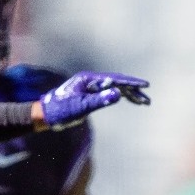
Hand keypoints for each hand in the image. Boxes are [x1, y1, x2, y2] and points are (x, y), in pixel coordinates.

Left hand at [35, 71, 149, 129]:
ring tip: (144, 102)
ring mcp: (92, 87)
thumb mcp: (81, 106)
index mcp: (89, 79)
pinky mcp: (92, 95)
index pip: (114, 79)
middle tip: (147, 97)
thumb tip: (118, 94)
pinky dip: (122, 97)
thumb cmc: (61, 110)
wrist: (47, 114)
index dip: (131, 83)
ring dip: (130, 95)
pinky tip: (132, 101)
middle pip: (117, 82)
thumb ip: (99, 100)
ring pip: (116, 88)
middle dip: (134, 90)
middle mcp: (91, 81)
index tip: (144, 85)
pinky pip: (110, 94)